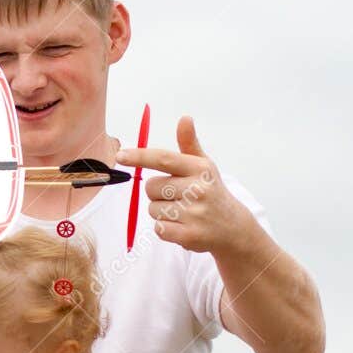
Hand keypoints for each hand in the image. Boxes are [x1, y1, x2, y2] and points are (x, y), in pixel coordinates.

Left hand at [115, 116, 260, 254]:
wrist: (232, 228)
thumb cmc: (211, 192)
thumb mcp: (204, 166)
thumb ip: (189, 144)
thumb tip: (184, 118)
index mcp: (199, 168)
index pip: (164, 159)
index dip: (140, 156)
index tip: (120, 156)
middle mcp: (198, 189)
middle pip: (151, 187)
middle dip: (157, 192)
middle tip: (178, 196)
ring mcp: (194, 213)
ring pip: (152, 209)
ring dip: (161, 212)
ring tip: (182, 212)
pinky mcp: (189, 235)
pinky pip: (158, 228)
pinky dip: (165, 228)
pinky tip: (182, 226)